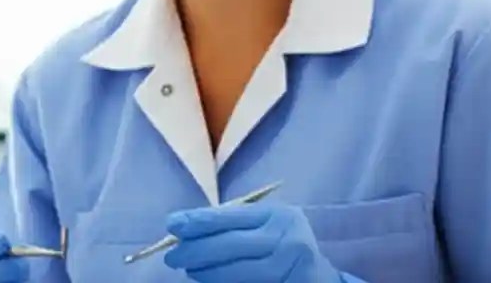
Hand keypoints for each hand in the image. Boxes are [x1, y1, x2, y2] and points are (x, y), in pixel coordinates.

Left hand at [163, 204, 342, 282]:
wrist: (319, 280)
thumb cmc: (281, 249)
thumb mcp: (264, 230)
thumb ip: (231, 227)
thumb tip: (181, 229)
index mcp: (280, 215)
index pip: (230, 216)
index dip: (198, 220)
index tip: (171, 225)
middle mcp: (290, 239)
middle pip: (231, 244)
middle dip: (196, 250)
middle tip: (171, 256)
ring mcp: (294, 267)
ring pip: (238, 271)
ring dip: (207, 272)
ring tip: (188, 270)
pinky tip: (208, 282)